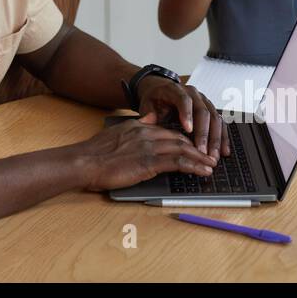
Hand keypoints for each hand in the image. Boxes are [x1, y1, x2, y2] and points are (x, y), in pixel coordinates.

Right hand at [78, 117, 216, 191]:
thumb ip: (132, 131)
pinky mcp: (148, 163)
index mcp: (138, 127)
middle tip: (209, 156)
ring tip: (212, 165)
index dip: (184, 139)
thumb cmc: (94, 154)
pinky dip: (194, 166)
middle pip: (179, 138)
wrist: (84, 162)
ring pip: (183, 149)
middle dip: (197, 147)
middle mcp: (146, 134)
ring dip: (200, 157)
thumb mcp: (115, 134)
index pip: (168, 131)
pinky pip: (178, 162)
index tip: (194, 146)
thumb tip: (144, 126)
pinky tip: (203, 171)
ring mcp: (148, 147)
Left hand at [136, 78, 229, 161]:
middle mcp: (193, 94)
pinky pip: (220, 123)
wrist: (159, 90)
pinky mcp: (211, 110)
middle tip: (202, 152)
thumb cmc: (154, 100)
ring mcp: (204, 101)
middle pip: (202, 111)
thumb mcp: (147, 105)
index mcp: (175, 90)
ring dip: (215, 139)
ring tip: (213, 156)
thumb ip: (148, 114)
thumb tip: (148, 121)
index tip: (188, 130)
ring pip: (214, 118)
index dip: (187, 114)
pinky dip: (223, 138)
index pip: (184, 100)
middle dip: (204, 133)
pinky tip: (224, 151)